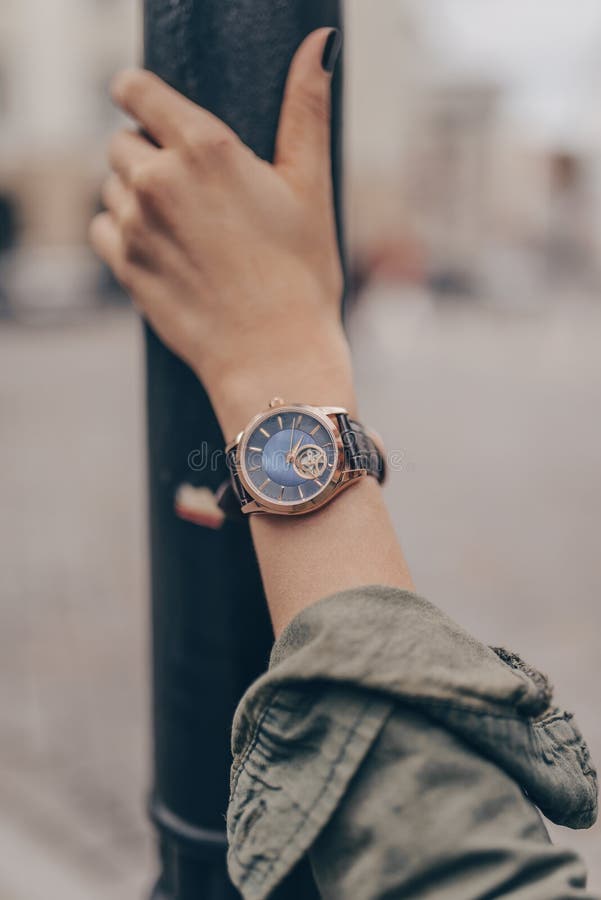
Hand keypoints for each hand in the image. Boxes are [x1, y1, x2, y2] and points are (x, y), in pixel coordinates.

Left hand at [90, 28, 354, 437]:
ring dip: (137, 194)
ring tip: (185, 226)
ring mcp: (136, 225)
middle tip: (193, 189)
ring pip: (113, 186)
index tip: (152, 111)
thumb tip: (320, 42)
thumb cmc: (302, 274)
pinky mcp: (124, 266)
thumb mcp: (312, 186)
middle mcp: (158, 179)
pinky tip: (164, 250)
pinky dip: (124, 232)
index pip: (134, 88)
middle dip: (149, 153)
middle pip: (122, 140)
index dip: (140, 94)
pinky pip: (104, 228)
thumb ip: (306, 108)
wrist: (274, 355)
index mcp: (204, 148)